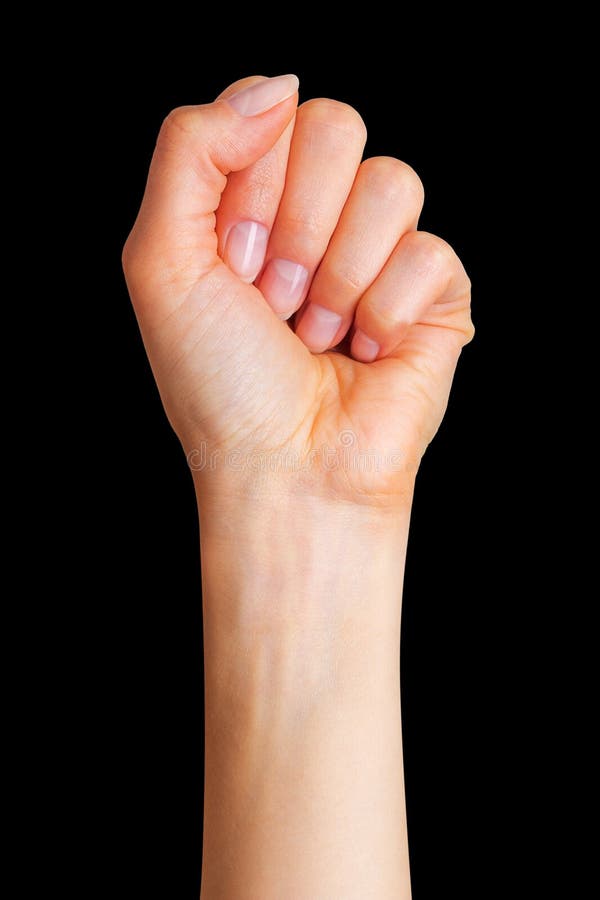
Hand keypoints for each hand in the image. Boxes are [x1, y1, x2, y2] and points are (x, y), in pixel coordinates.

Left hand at [123, 74, 472, 506]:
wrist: (283, 469)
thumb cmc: (219, 383)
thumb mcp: (162, 259)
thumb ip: (191, 148)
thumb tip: (280, 85)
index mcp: (256, 198)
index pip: (272, 114)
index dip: (249, 189)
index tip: (232, 267)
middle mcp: (321, 215)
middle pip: (338, 126)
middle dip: (296, 228)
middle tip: (276, 299)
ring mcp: (382, 250)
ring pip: (394, 182)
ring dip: (340, 276)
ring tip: (319, 333)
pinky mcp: (435, 291)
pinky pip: (431, 251)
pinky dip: (385, 314)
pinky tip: (366, 353)